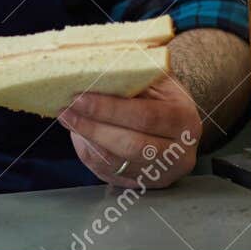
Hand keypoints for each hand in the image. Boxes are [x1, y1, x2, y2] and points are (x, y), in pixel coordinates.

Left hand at [58, 75, 202, 188]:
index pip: (145, 117)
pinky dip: (88, 152)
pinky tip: (77, 134)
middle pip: (130, 145)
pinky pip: (108, 172)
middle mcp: (179, 153)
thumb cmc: (161, 94)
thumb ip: (130, 73)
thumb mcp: (156, 78)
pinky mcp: (143, 183)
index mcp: (184, 121)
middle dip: (92, 127)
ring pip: (115, 162)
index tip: (80, 98)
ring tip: (66, 118)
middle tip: (66, 110)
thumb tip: (90, 66)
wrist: (176, 121)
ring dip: (86, 139)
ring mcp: (162, 173)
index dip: (109, 109)